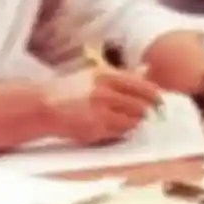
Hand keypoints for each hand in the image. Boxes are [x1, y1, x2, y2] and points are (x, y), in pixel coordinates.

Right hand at [42, 68, 162, 144]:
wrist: (42, 106)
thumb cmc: (72, 88)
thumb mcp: (96, 75)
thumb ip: (123, 74)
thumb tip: (148, 69)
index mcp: (106, 76)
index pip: (142, 86)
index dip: (155, 95)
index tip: (160, 99)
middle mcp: (103, 93)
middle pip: (140, 106)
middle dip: (148, 111)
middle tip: (151, 113)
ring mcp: (98, 113)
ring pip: (132, 121)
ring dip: (135, 122)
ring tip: (130, 118)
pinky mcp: (93, 130)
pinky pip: (119, 133)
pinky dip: (122, 130)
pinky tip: (114, 125)